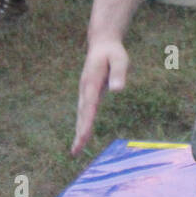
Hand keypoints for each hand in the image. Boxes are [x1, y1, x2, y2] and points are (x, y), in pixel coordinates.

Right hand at [73, 39, 129, 155]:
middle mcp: (85, 89)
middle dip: (79, 133)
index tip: (83, 136)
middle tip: (75, 151)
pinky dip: (83, 125)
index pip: (89, 106)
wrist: (102, 44)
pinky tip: (83, 136)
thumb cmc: (112, 52)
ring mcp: (85, 92)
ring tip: (76, 150)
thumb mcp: (119, 59)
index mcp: (91, 82)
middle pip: (82, 114)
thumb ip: (118, 73)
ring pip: (82, 115)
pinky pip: (85, 112)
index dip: (86, 122)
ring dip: (79, 132)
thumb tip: (117, 90)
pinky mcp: (88, 94)